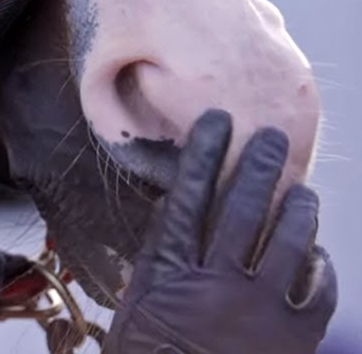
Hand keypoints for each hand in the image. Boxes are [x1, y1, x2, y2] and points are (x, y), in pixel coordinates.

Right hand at [104, 109, 336, 353]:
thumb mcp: (135, 313)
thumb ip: (156, 266)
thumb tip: (173, 215)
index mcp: (169, 276)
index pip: (188, 200)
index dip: (203, 157)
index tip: (216, 123)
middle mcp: (216, 285)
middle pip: (242, 210)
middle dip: (256, 166)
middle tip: (271, 135)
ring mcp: (260, 311)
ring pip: (287, 241)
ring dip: (297, 209)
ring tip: (302, 190)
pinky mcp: (295, 339)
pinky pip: (318, 290)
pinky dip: (320, 267)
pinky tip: (318, 254)